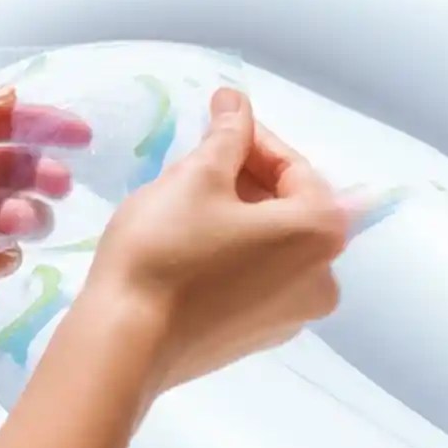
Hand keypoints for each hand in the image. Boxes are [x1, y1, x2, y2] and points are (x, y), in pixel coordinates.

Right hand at [79, 87, 351, 392]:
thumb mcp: (195, 177)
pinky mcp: (257, 338)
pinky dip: (232, 252)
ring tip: (186, 198)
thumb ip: (225, 135)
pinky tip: (188, 242)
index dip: (251, 138)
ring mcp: (292, 316)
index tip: (214, 120)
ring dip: (236, 213)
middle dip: (244, 176)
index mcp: (321, 233)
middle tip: (195, 159)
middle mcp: (322, 279)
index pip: (293, 167)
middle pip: (287, 207)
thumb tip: (236, 102)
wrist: (125, 344)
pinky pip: (255, 278)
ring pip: (270, 244)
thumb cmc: (165, 251)